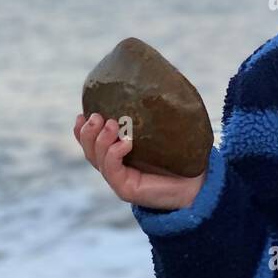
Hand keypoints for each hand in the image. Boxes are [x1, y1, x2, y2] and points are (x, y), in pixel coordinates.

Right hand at [75, 112, 205, 210]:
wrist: (196, 185)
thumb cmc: (182, 157)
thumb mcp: (162, 133)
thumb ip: (152, 117)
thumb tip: (154, 87)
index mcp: (119, 156)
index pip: (92, 144)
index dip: (82, 130)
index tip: (81, 114)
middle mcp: (116, 168)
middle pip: (90, 151)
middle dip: (88, 133)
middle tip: (96, 116)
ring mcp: (119, 180)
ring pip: (98, 159)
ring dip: (101, 140)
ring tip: (111, 124)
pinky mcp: (126, 190)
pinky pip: (112, 170)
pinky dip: (114, 154)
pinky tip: (125, 143)